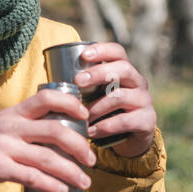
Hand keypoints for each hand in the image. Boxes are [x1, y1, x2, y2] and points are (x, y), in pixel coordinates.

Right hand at [0, 86, 94, 191]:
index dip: (71, 104)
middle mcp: (10, 126)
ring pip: (47, 157)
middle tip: (92, 160)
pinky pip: (31, 177)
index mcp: (14, 113)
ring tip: (84, 182)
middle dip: (80, 146)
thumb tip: (63, 137)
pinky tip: (61, 191)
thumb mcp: (2, 126)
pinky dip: (50, 185)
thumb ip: (28, 127)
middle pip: (55, 130)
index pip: (47, 98)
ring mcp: (3, 146)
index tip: (86, 117)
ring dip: (71, 171)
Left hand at [73, 42, 155, 156]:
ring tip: (81, 115)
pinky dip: (104, 127)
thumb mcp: (96, 97)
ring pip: (120, 97)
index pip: (118, 52)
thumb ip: (82, 89)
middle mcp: (138, 82)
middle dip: (99, 73)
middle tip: (78, 82)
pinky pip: (124, 121)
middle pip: (123, 69)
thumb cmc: (105, 114)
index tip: (83, 54)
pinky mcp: (147, 121)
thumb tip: (46, 85)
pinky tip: (90, 132)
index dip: (102, 50)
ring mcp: (144, 101)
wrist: (129, 141)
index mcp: (125, 72)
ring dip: (96, 107)